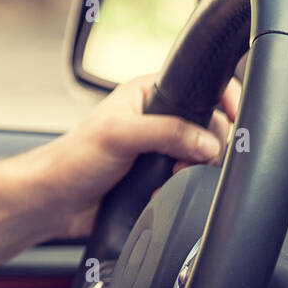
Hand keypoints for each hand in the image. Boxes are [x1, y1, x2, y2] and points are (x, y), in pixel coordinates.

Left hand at [29, 73, 236, 239]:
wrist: (56, 200)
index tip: (232, 116)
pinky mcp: (160, 175)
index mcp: (147, 93)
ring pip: (203, 155)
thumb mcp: (118, 135)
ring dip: (194, 170)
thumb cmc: (72, 159)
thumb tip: (207, 142)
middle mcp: (157, 117)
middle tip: (183, 160)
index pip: (199, 87)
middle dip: (206, 145)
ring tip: (170, 176)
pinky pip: (190, 179)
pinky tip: (162, 190)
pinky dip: (184, 186)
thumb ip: (165, 133)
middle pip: (210, 126)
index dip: (221, 99)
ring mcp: (160, 147)